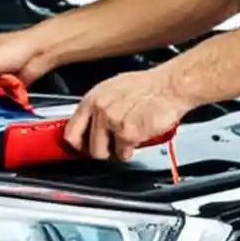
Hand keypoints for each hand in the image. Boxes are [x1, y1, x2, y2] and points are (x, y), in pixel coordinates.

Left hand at [63, 68, 190, 161]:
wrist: (168, 87)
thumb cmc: (147, 86)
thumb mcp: (112, 89)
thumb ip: (98, 107)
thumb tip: (90, 124)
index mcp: (92, 99)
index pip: (71, 131)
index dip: (78, 144)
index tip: (83, 147)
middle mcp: (99, 110)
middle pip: (88, 147)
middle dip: (100, 151)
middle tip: (110, 147)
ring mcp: (112, 122)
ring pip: (104, 154)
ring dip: (116, 152)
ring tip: (126, 141)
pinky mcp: (127, 134)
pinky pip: (123, 154)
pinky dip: (131, 150)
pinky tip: (138, 136)